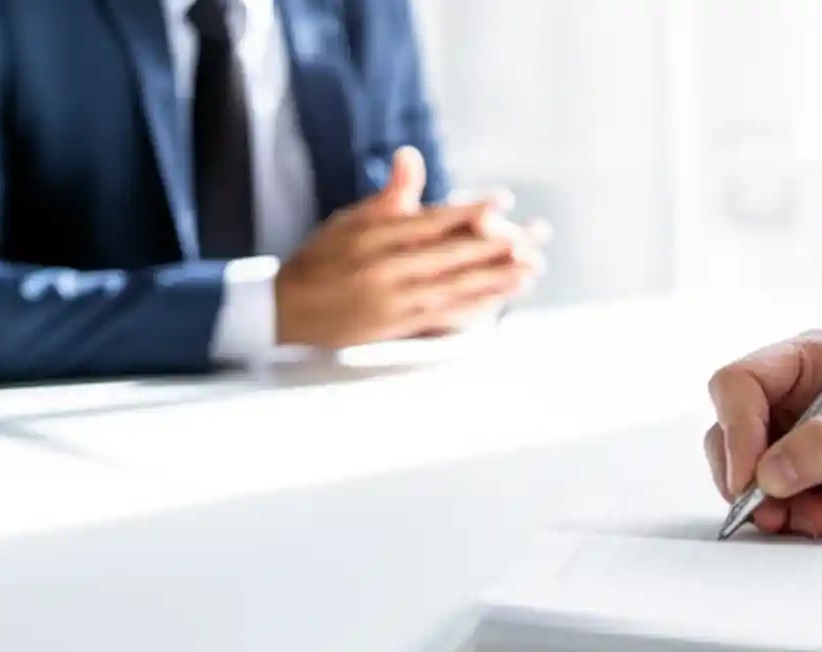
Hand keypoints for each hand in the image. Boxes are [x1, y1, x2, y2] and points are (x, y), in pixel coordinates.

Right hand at [276, 148, 542, 347]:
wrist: (286, 310)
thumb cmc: (322, 259)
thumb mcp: (349, 221)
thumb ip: (389, 196)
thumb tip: (412, 155)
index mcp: (374, 237)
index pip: (431, 220)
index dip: (470, 210)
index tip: (504, 200)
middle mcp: (386, 270)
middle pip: (452, 257)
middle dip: (499, 247)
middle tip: (536, 238)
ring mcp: (393, 302)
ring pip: (455, 289)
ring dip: (497, 280)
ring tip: (531, 269)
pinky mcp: (397, 327)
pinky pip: (444, 316)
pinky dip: (475, 308)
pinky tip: (501, 301)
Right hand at [704, 331, 821, 537]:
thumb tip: (766, 476)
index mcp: (811, 359)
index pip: (738, 385)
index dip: (736, 431)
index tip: (751, 478)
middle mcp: (800, 394)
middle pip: (732, 433)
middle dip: (751, 478)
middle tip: (774, 513)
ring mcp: (807, 435)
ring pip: (754, 473)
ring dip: (781, 505)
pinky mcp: (821, 474)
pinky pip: (784, 499)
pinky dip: (808, 513)